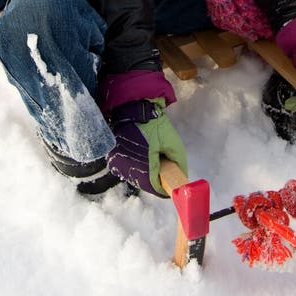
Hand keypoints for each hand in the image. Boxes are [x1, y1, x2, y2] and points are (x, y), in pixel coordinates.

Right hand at [98, 69, 186, 196]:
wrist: (132, 107)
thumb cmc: (154, 124)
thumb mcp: (172, 142)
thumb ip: (179, 163)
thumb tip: (181, 177)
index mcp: (142, 168)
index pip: (157, 189)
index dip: (167, 185)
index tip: (172, 178)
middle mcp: (127, 170)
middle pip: (146, 184)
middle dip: (157, 177)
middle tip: (163, 162)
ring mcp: (118, 164)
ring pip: (137, 176)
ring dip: (146, 171)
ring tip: (152, 153)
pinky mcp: (113, 157)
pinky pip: (129, 168)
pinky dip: (137, 164)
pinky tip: (142, 150)